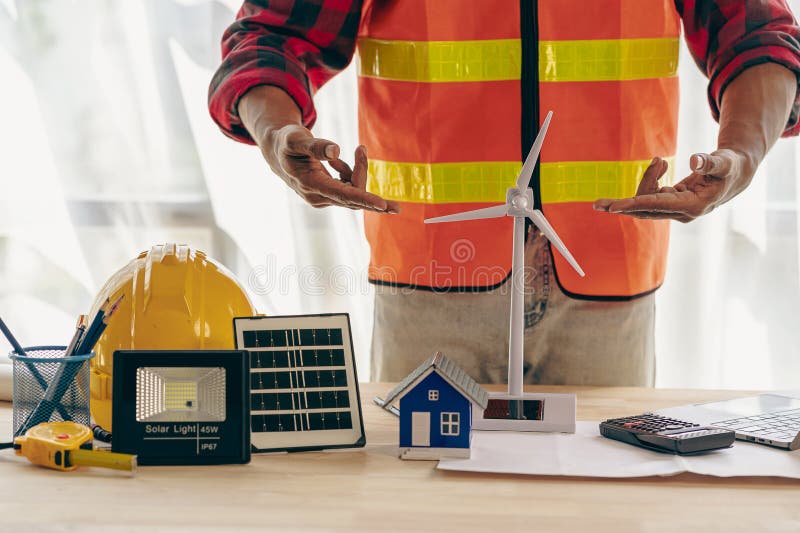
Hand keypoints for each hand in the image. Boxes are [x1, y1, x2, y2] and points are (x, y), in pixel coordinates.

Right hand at [262, 125, 399, 212]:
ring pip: (354, 191)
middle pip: (353, 193)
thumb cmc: (286, 142)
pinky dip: (349, 172)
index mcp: (309, 184)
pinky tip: (335, 162)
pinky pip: (350, 188)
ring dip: (356, 169)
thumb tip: (336, 151)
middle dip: (361, 171)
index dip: (364, 199)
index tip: (383, 205)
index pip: (342, 195)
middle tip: (361, 149)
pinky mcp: (329, 197)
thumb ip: (314, 145)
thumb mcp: (295, 138)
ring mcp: (323, 199)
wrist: (277, 153)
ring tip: (348, 150)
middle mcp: (317, 197)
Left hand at [592, 150, 754, 222]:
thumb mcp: (725, 162)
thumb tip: (695, 161)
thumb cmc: (730, 167)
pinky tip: (659, 165)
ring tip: (659, 161)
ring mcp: (675, 212)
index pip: (657, 205)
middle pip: (645, 206)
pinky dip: (651, 179)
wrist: (735, 177)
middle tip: (597, 203)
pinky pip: (650, 195)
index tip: (613, 208)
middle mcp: (682, 213)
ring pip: (646, 200)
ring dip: (648, 178)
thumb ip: (711, 162)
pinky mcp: (670, 206)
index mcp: (693, 206)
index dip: (634, 204)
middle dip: (622, 203)